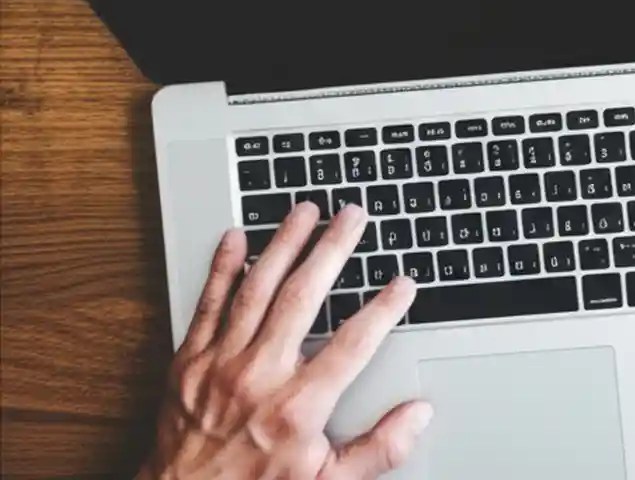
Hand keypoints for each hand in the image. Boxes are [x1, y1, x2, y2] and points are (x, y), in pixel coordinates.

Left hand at [137, 203, 430, 479]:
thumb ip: (379, 449)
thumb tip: (418, 415)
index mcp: (298, 408)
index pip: (353, 342)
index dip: (384, 308)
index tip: (403, 283)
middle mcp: (259, 377)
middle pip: (302, 296)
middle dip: (332, 250)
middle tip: (352, 216)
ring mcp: (220, 364)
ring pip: (256, 288)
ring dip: (283, 244)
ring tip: (305, 211)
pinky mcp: (189, 362)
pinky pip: (208, 304)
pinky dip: (222, 268)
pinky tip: (237, 238)